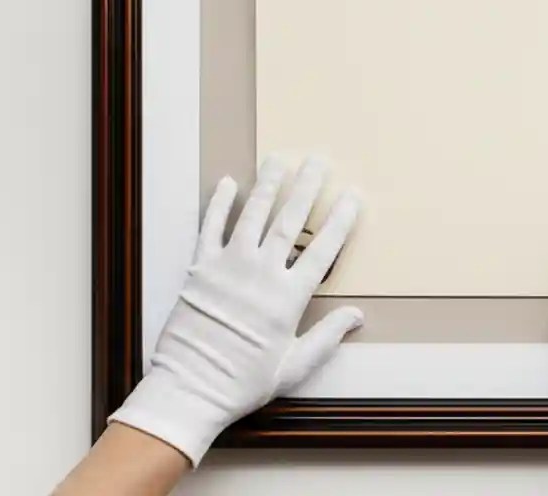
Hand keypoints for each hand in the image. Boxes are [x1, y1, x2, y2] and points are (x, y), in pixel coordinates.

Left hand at [108, 155, 362, 465]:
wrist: (191, 388)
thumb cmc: (244, 382)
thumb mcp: (294, 366)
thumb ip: (327, 337)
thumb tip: (357, 316)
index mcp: (288, 298)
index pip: (322, 250)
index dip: (340, 221)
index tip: (353, 197)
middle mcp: (261, 274)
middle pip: (290, 222)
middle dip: (307, 188)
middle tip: (319, 161)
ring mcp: (228, 267)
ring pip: (252, 215)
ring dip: (267, 184)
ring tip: (279, 159)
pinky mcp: (199, 269)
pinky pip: (210, 228)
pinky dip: (217, 204)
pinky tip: (226, 183)